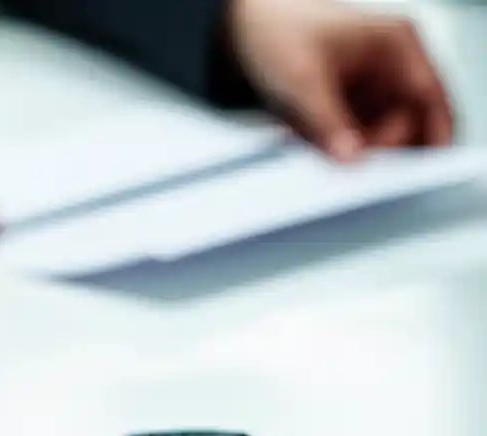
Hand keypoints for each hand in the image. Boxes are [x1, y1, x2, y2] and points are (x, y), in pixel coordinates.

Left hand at [228, 0, 453, 160]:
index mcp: (396, 46)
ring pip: (375, 134)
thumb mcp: (302, 78)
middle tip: (346, 164)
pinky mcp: (346, 104)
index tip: (418, 171)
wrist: (243, 23)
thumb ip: (327, 121)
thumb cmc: (278, 28)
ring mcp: (368, 87)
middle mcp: (390, 66)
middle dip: (378, 147)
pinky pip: (349, 134)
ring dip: (348, 148)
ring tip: (309, 140)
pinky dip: (330, 143)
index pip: (429, 97)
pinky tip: (300, 136)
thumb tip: (351, 158)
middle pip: (405, 123)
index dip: (433, 136)